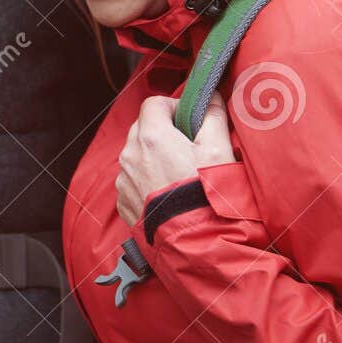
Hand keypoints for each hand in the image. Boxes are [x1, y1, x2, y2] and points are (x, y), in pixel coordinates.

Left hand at [115, 97, 236, 228]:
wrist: (192, 243)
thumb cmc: (206, 196)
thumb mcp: (218, 150)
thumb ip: (214, 117)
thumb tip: (212, 98)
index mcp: (151, 136)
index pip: (153, 103)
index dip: (172, 106)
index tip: (188, 119)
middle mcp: (130, 155)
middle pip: (141, 128)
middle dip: (161, 130)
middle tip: (186, 145)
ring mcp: (124, 180)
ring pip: (135, 155)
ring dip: (152, 156)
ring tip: (178, 172)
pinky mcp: (123, 202)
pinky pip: (132, 180)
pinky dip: (146, 179)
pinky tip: (167, 192)